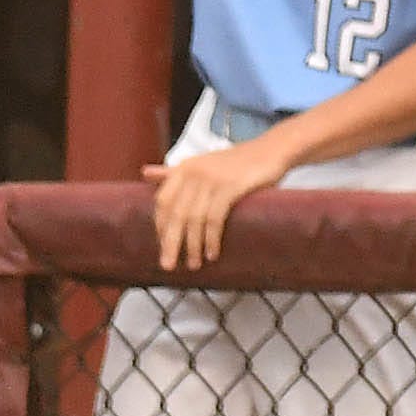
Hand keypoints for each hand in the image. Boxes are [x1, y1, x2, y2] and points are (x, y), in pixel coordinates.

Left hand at [145, 139, 289, 272]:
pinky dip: (211, 239)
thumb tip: (144, 173)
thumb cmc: (236, 162)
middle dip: (171, 243)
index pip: (162, 202)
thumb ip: (173, 173)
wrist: (271, 150)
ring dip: (193, 246)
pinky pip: (214, 218)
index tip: (164, 247)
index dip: (161, 226)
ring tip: (194, 263)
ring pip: (193, 219)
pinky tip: (212, 253)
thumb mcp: (201, 164)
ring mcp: (211, 178)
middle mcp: (193, 172)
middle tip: (168, 265)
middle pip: (175, 214)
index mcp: (183, 168)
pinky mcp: (230, 186)